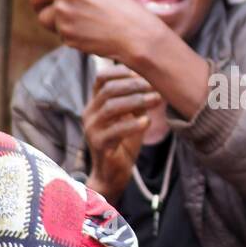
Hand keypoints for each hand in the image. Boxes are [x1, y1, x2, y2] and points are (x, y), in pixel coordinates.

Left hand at [29, 0, 162, 65]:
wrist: (136, 32)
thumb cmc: (122, 10)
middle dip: (38, 5)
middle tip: (49, 12)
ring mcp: (64, 13)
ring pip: (43, 19)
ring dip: (54, 24)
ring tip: (78, 24)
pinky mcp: (67, 33)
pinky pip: (60, 35)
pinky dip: (71, 36)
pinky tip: (90, 34)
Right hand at [83, 65, 162, 200]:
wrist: (113, 174)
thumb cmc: (123, 143)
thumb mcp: (131, 117)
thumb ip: (137, 101)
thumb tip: (155, 82)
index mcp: (95, 103)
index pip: (101, 78)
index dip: (122, 72)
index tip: (143, 74)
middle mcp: (89, 113)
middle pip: (108, 90)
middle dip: (134, 85)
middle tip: (154, 86)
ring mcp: (92, 129)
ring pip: (111, 107)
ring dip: (136, 101)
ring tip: (156, 100)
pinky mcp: (98, 145)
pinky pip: (115, 130)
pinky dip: (133, 124)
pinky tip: (147, 121)